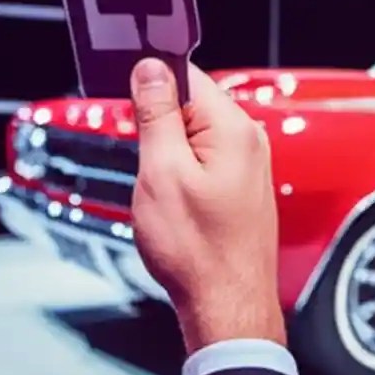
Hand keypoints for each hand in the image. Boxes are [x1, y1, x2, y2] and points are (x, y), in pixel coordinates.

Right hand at [128, 58, 284, 354]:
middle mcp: (249, 140)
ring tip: (159, 189)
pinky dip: (182, 170)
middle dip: (157, 123)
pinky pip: (205, 159)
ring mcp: (249, 164)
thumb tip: (151, 69)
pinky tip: (173, 200)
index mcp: (233, 128)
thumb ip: (157, 115)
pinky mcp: (242, 187)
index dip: (149, 83)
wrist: (228, 304)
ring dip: (167, 151)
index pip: (187, 76)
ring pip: (195, 134)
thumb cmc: (197, 249)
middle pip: (191, 104)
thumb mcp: (161, 173)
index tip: (124, 100)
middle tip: (142, 159)